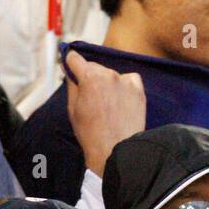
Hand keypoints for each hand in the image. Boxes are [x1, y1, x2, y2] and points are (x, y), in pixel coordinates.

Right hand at [65, 50, 145, 177]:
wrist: (116, 150)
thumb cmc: (91, 133)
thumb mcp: (73, 108)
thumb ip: (71, 85)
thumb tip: (70, 71)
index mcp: (89, 77)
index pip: (75, 58)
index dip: (70, 63)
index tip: (71, 67)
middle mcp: (108, 74)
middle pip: (94, 67)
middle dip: (90, 77)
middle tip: (90, 96)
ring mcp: (125, 81)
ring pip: (111, 74)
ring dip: (107, 82)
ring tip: (107, 104)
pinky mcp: (139, 90)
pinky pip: (129, 79)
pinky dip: (124, 86)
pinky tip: (121, 100)